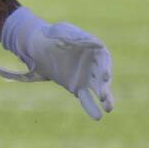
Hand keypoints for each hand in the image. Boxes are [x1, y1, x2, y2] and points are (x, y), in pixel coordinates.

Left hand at [0, 6, 113, 120]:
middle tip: (102, 94)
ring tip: (108, 108)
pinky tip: (98, 117)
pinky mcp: (78, 87)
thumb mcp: (58, 30)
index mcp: (94, 47)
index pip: (103, 58)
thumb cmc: (52, 34)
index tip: (104, 76)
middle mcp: (94, 63)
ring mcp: (87, 76)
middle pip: (102, 75)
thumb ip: (68, 36)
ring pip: (99, 88)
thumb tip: (80, 41)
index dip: (104, 67)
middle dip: (103, 85)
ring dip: (105, 98)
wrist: (40, 46)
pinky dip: (91, 107)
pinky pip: (86, 98)